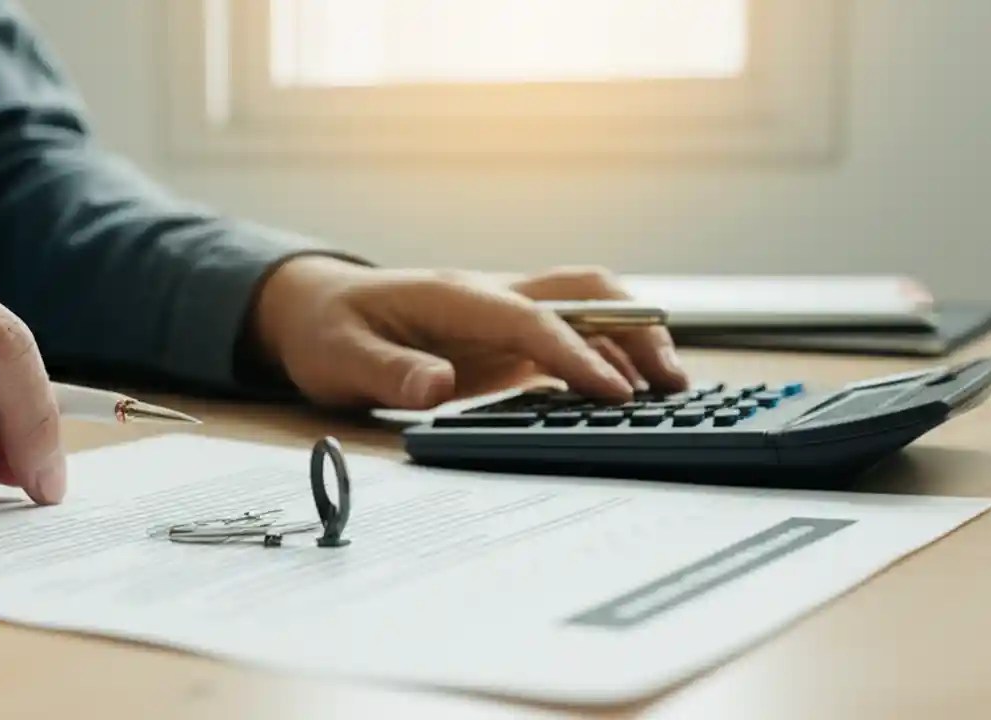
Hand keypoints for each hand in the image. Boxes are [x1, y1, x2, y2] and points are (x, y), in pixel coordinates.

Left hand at [251, 258, 688, 408]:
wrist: (318, 308)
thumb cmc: (329, 329)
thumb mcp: (339, 357)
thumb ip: (387, 371)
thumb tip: (436, 387)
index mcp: (455, 295)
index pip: (531, 319)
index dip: (576, 353)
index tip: (613, 391)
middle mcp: (490, 296)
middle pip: (582, 293)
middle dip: (634, 328)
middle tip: (672, 380)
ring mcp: (502, 315)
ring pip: (586, 310)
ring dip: (632, 341)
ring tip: (670, 390)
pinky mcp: (505, 340)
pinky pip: (568, 340)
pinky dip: (606, 360)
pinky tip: (628, 394)